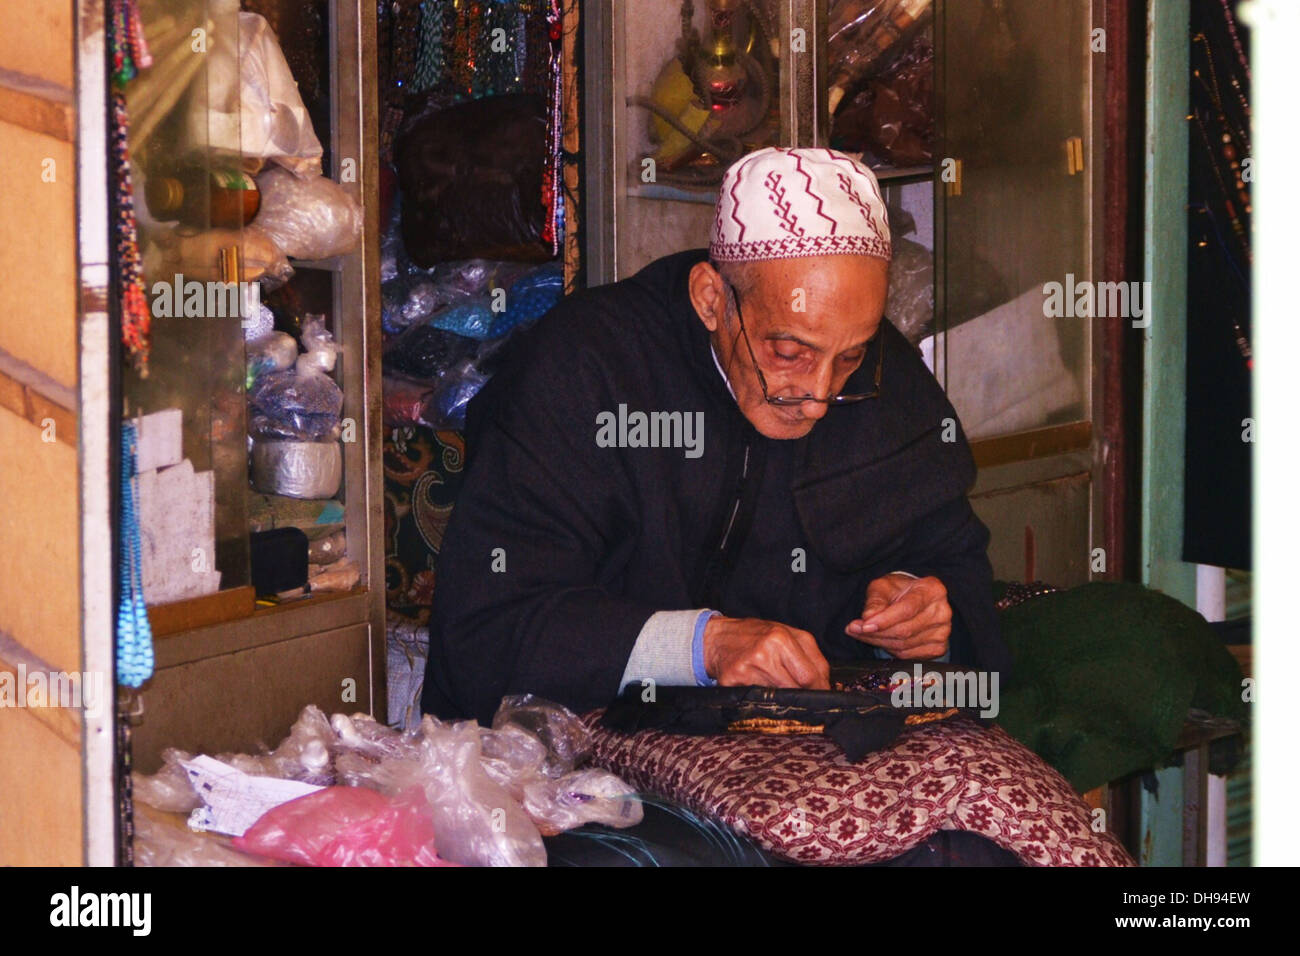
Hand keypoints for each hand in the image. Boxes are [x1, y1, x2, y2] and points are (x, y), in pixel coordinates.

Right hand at [703, 616, 830, 689]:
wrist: (716, 638)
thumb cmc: (754, 636)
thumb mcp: (786, 633)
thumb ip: (810, 655)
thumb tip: (827, 683)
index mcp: (781, 638)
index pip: (811, 675)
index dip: (820, 688)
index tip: (822, 694)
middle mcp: (764, 652)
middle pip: (797, 689)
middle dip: (804, 695)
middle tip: (803, 695)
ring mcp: (747, 668)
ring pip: (780, 697)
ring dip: (784, 698)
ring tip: (778, 688)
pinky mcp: (733, 682)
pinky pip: (759, 699)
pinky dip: (765, 699)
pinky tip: (761, 690)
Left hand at [844, 573, 950, 659]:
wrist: (912, 600)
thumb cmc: (897, 591)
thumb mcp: (882, 587)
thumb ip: (875, 601)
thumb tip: (867, 619)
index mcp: (933, 590)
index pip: (907, 609)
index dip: (884, 619)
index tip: (864, 625)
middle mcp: (942, 611)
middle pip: (905, 630)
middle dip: (875, 633)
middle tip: (854, 630)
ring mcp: (943, 632)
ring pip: (904, 645)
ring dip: (879, 642)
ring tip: (863, 633)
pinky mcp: (939, 648)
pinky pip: (908, 655)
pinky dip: (889, 650)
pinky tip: (881, 640)